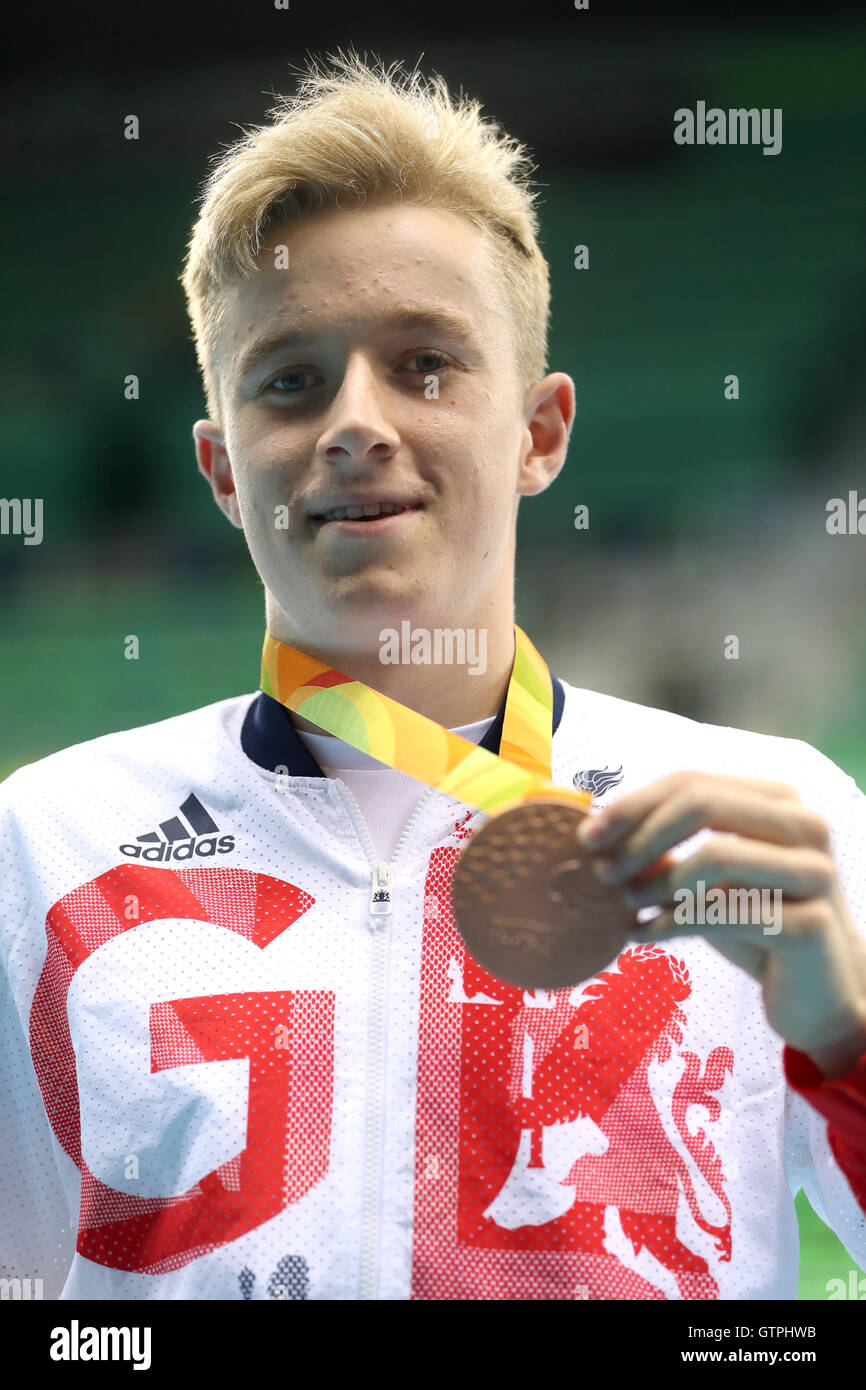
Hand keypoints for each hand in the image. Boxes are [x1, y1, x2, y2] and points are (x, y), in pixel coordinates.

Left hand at [576, 772, 865, 1077]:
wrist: (820, 995)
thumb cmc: (757, 928)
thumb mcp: (705, 884)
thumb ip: (662, 854)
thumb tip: (594, 833)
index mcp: (777, 801)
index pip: (692, 781)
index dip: (633, 805)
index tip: (587, 836)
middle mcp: (804, 824)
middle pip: (701, 803)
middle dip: (640, 836)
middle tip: (603, 872)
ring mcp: (814, 871)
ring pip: (716, 855)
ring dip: (657, 883)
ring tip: (626, 906)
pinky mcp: (812, 924)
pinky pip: (726, 913)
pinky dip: (673, 923)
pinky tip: (645, 935)